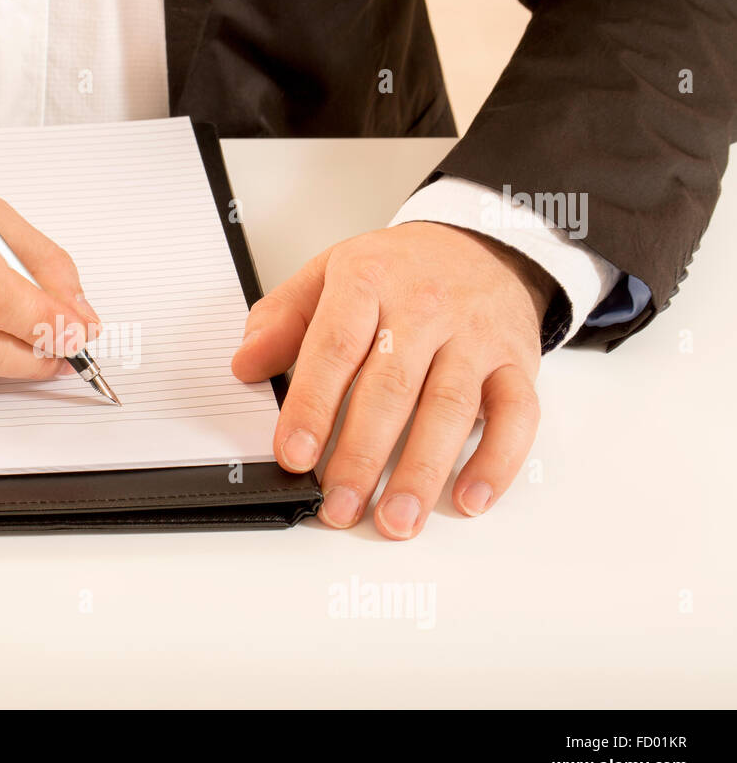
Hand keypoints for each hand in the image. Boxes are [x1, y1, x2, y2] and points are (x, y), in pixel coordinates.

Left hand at [232, 221, 556, 539]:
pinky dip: (497, 461)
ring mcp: (475, 337)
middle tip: (340, 506)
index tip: (295, 456)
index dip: (313, 407)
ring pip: (451, 408)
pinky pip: (517, 415)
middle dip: (362, 455)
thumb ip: (282, 320)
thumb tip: (245, 364)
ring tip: (396, 519)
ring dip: (422, 472)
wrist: (481, 243)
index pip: (335, 348)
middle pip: (391, 388)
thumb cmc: (398, 271)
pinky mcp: (517, 362)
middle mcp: (426, 308)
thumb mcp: (328, 274)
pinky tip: (469, 499)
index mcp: (368, 282)